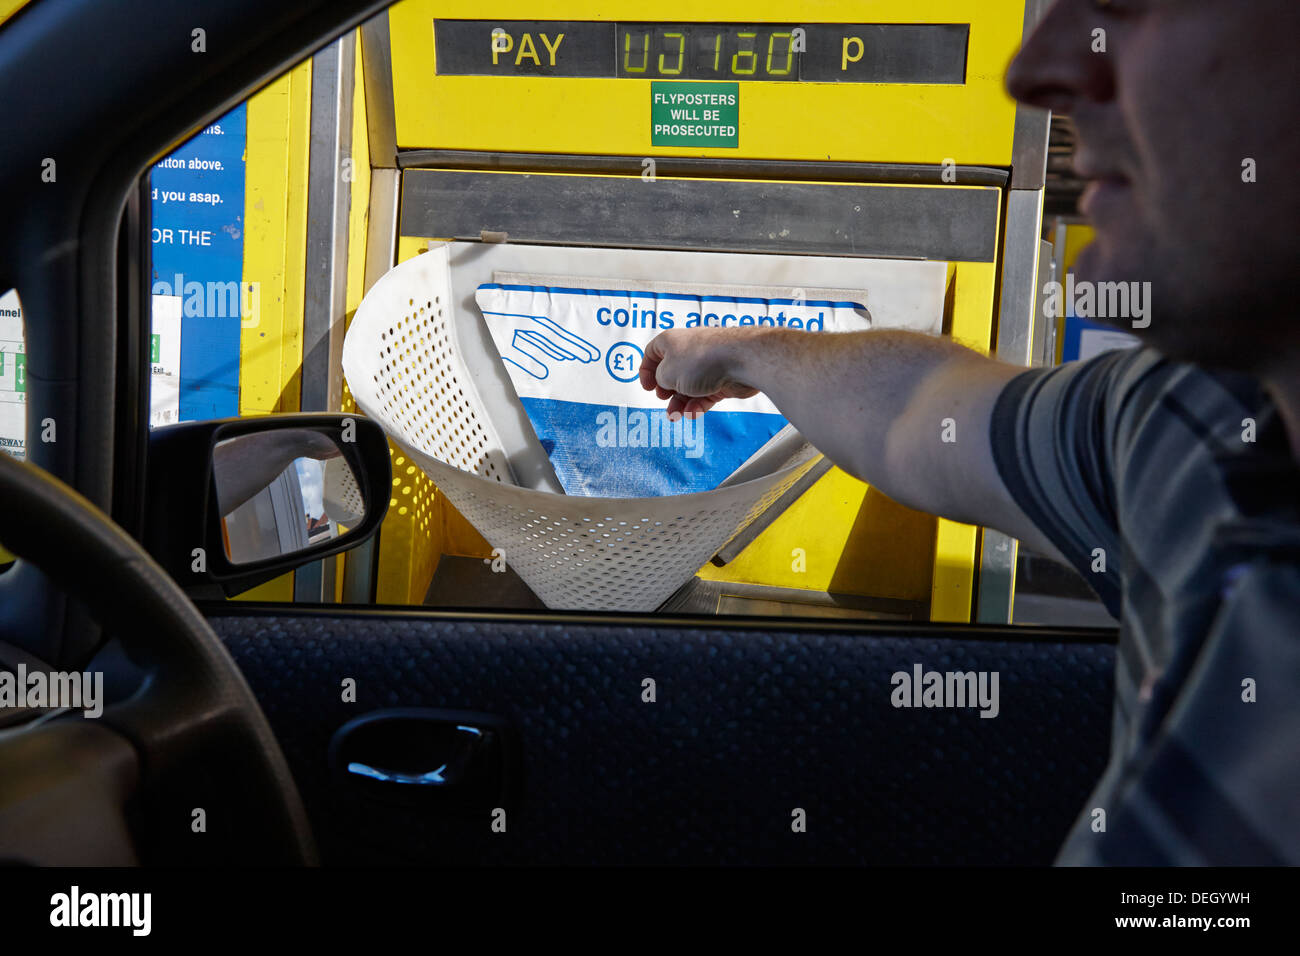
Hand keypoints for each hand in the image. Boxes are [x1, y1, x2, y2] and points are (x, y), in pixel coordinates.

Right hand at [638, 327, 761, 418]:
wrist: (740, 360)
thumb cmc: (703, 359)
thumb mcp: (667, 373)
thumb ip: (660, 380)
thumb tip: (665, 383)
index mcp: (671, 341)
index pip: (652, 353)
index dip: (646, 371)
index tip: (647, 387)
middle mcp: (688, 351)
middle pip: (671, 372)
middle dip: (665, 389)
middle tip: (664, 398)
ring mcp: (706, 365)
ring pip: (688, 387)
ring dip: (680, 403)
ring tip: (676, 415)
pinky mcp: (721, 379)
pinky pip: (705, 394)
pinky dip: (697, 405)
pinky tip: (693, 413)